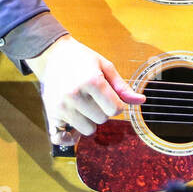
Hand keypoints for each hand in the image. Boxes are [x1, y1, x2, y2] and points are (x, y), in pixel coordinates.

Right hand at [25, 36, 145, 147]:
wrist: (53, 54)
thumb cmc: (82, 59)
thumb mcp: (105, 66)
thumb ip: (122, 87)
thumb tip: (141, 101)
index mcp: (91, 81)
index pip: (115, 109)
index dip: (117, 104)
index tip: (110, 96)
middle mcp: (75, 94)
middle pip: (102, 119)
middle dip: (102, 110)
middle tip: (93, 97)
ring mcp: (61, 105)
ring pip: (87, 129)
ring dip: (89, 120)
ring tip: (83, 105)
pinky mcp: (51, 113)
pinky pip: (61, 137)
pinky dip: (69, 137)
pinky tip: (73, 128)